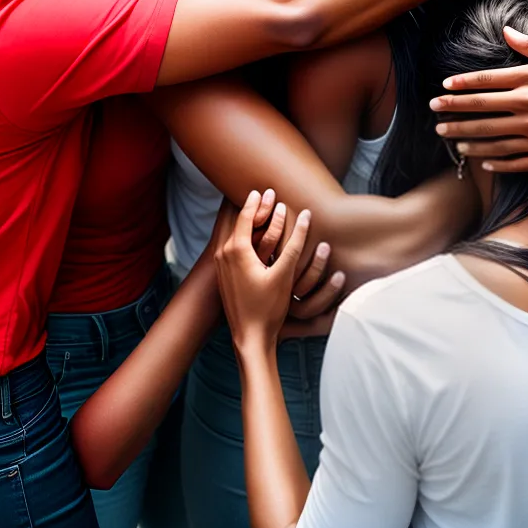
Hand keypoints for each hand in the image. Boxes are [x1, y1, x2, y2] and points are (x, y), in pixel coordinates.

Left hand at [214, 190, 344, 353]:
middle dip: (254, 208)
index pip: (246, 215)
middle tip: (268, 195)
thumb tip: (306, 215)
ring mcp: (222, 266)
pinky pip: (233, 247)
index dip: (258, 201)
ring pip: (234, 234)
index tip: (268, 190)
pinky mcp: (224, 276)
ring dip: (249, 222)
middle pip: (238, 222)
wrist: (249, 338)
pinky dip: (245, 236)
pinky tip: (257, 238)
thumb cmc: (267, 307)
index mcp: (235, 250)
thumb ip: (295, 242)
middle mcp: (223, 255)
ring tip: (263, 212)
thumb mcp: (284, 273)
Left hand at [429, 26, 527, 170]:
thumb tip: (506, 30)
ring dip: (469, 140)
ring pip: (493, 140)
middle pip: (481, 112)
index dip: (460, 86)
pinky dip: (497, 162)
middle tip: (435, 116)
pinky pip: (516, 162)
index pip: (485, 82)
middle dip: (453, 114)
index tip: (443, 89)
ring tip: (453, 140)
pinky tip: (484, 162)